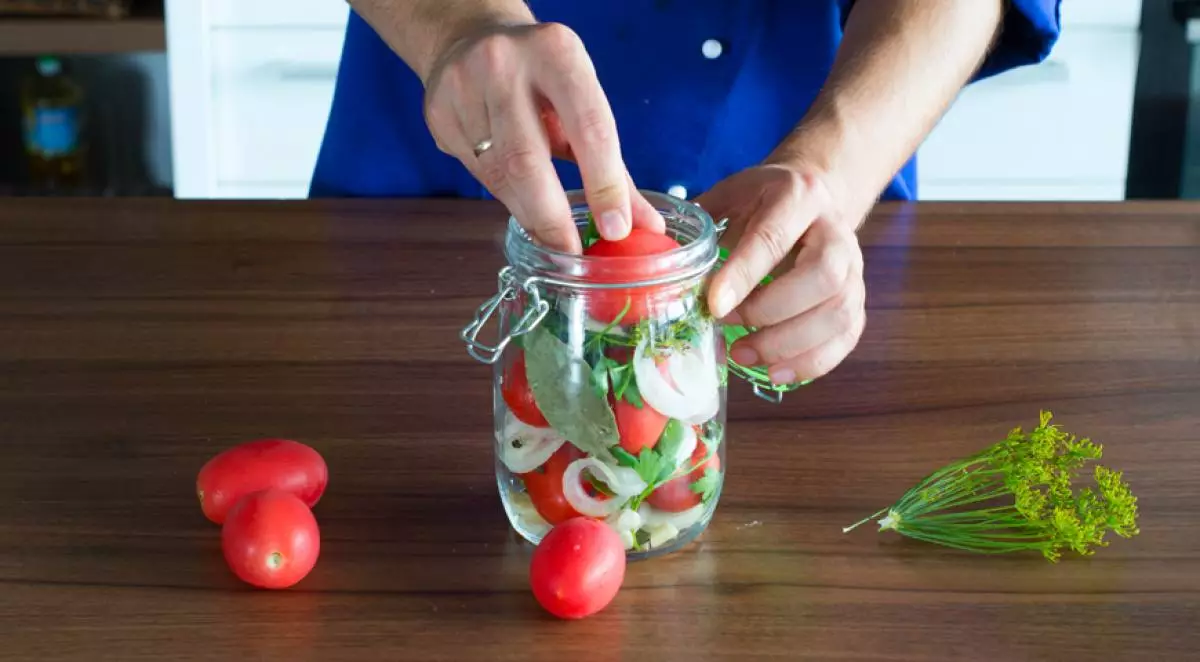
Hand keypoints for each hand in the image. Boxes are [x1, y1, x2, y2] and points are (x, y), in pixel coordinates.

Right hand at [423, 22, 662, 251]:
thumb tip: (644, 224)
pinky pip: (475, 172)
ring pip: (498, 173)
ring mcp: (463, 87)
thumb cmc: (541, 76)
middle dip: (551, 217)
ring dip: (527, 211)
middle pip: (528, 160)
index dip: (604, 185)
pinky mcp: (438, 112)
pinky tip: (516, 194)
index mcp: (556, 53)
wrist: (471, 37)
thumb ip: (614, 165)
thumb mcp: (583, 100)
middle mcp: (505, 64)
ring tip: (546, 230)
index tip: (616, 228)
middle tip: (569, 252)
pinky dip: (503, 194)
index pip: (589, 129)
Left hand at [697, 164, 865, 383]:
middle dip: (771, 312)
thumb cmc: (762, 201)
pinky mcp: (857, 300)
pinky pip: (846, 338)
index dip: (744, 275)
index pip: (773, 238)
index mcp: (799, 197)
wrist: (814, 199)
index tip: (713, 305)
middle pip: (823, 277)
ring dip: (788, 344)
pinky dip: (811, 362)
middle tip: (728, 326)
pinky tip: (774, 372)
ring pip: (838, 313)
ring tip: (743, 355)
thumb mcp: (730, 195)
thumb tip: (662, 262)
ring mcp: (855, 269)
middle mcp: (836, 232)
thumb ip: (702, 224)